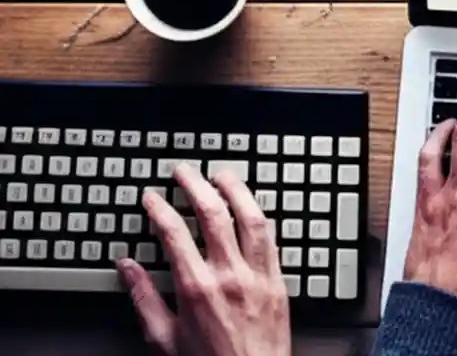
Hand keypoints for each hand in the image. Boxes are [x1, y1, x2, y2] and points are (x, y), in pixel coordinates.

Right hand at [116, 163, 289, 355]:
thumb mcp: (163, 337)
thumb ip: (144, 297)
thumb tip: (126, 267)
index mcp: (196, 287)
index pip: (174, 232)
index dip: (160, 208)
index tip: (152, 197)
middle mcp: (228, 275)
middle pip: (213, 214)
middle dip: (196, 185)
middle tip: (184, 171)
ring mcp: (257, 275)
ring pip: (249, 217)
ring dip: (236, 190)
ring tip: (222, 175)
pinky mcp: (277, 280)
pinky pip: (270, 238)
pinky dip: (258, 216)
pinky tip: (251, 206)